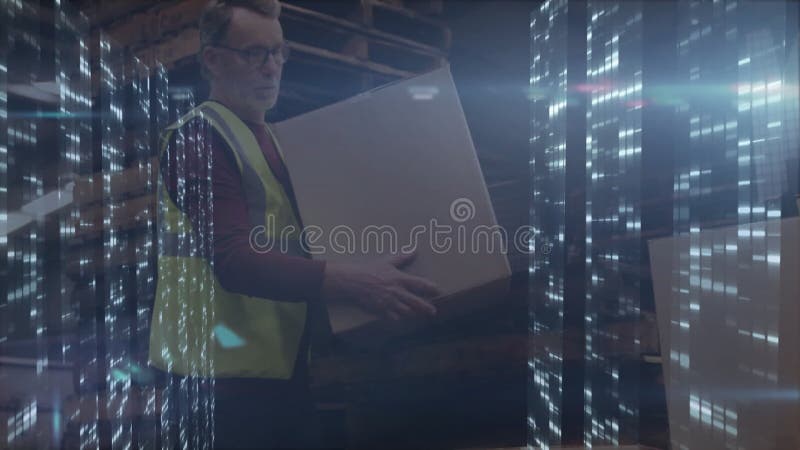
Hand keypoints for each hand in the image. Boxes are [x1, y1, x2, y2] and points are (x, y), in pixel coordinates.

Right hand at [321, 252, 440, 320]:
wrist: (354, 281)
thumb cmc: (370, 270)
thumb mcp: (387, 261)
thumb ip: (402, 257)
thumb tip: (414, 249)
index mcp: (400, 279)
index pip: (419, 284)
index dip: (430, 288)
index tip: (438, 290)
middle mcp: (397, 291)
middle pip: (415, 301)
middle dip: (425, 307)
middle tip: (433, 311)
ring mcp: (390, 302)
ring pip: (406, 311)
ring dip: (413, 313)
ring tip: (418, 315)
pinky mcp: (381, 309)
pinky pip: (393, 316)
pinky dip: (398, 318)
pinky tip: (401, 319)